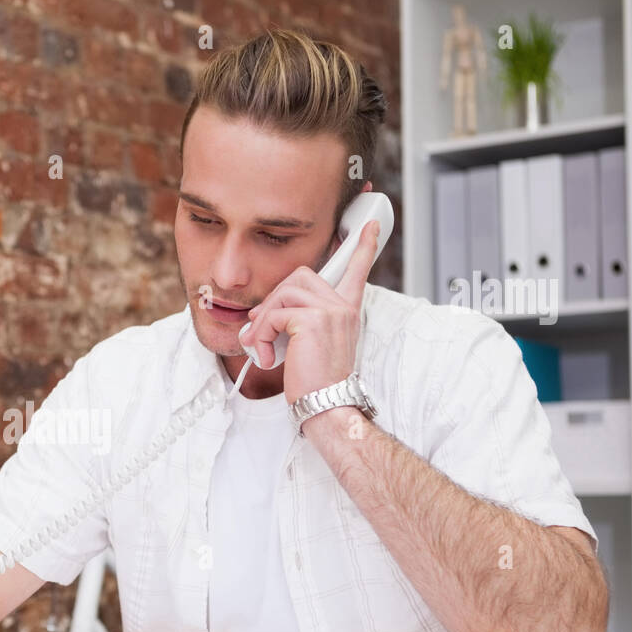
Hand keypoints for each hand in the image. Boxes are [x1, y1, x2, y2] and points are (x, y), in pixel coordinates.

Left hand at [240, 218, 379, 404]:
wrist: (327, 405)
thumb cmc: (317, 382)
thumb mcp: (312, 345)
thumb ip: (298, 322)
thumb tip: (263, 314)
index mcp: (346, 311)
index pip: (357, 271)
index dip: (363, 247)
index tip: (371, 226)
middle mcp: (342, 307)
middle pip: (301, 275)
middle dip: (275, 297)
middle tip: (262, 325)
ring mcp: (330, 311)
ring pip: (284, 293)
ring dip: (264, 319)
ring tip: (260, 344)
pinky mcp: (312, 321)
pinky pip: (274, 315)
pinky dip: (262, 335)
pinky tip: (266, 356)